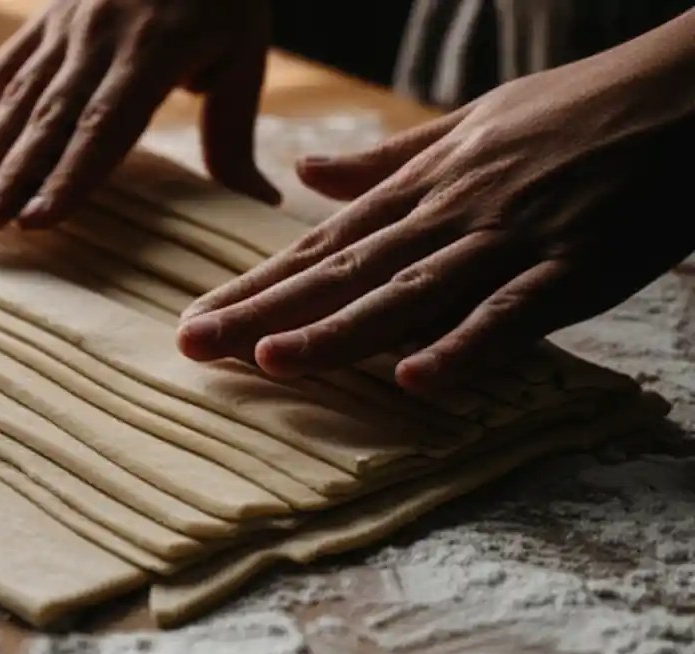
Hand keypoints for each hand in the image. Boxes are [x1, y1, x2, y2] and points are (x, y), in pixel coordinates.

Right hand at [0, 0, 278, 231]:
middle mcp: (100, 41)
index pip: (104, 128)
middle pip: (50, 120)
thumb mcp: (243, 56)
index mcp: (153, 54)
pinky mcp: (46, 19)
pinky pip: (4, 65)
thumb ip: (235, 133)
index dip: (69, 176)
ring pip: (19, 97)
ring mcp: (66, 28)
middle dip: (12, 176)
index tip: (38, 219)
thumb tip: (260, 206)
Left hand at [177, 24, 694, 393]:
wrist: (686, 88)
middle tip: (194, 348)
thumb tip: (305, 175)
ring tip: (270, 361)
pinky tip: (414, 380)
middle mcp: (450, 214)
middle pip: (344, 273)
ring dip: (339, 330)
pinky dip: (465, 346)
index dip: (257, 285)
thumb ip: (384, 161)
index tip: (197, 320)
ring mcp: (510, 241)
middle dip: (265, 314)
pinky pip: (511, 314)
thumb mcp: (467, 125)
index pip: (322, 245)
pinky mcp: (574, 267)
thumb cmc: (573, 111)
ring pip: (409, 294)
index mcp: (423, 186)